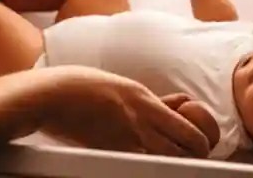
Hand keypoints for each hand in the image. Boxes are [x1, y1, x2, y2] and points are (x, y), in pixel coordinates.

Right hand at [39, 66, 212, 157]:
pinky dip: (153, 167)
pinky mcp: (114, 153)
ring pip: (173, 159)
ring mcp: (130, 137)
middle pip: (192, 143)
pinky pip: (145, 165)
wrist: (51, 96)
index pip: (192, 122)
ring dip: (178, 162)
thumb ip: (150, 99)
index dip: (201, 137)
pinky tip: (146, 165)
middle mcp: (143, 117)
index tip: (197, 142)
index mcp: (145, 98)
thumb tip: (177, 103)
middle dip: (197, 154)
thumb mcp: (122, 86)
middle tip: (192, 158)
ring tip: (172, 162)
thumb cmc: (80, 88)